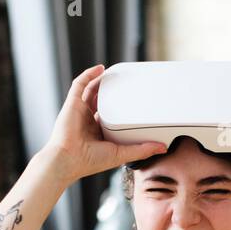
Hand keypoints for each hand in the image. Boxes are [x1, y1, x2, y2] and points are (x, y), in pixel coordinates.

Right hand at [44, 65, 167, 181]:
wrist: (67, 159)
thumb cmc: (89, 161)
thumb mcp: (121, 154)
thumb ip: (142, 150)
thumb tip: (162, 148)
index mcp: (97, 133)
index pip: (110, 117)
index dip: (120, 108)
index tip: (132, 103)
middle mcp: (88, 121)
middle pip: (101, 101)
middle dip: (111, 92)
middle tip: (125, 84)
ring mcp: (79, 111)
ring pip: (91, 90)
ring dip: (102, 81)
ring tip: (115, 73)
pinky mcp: (72, 103)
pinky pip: (80, 84)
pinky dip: (89, 74)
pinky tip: (101, 68)